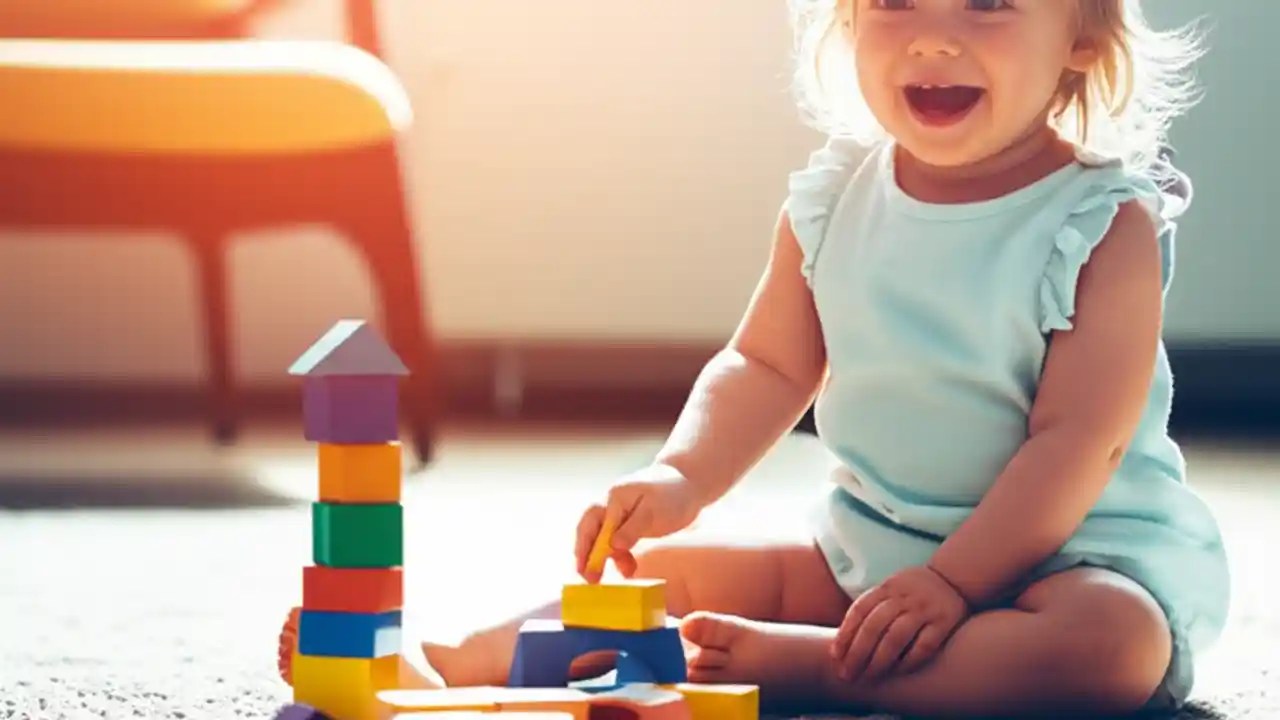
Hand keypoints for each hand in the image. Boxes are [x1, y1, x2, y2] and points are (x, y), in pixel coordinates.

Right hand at [575, 463, 703, 581]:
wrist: (688, 483)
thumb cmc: (673, 494)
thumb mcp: (655, 511)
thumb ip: (633, 528)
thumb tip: (613, 545)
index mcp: (615, 498)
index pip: (594, 525)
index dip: (588, 549)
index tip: (588, 571)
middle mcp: (610, 505)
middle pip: (589, 531)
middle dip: (586, 555)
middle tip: (590, 579)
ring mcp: (618, 514)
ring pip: (602, 538)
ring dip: (604, 558)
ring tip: (619, 575)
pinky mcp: (628, 523)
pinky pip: (615, 541)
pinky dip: (618, 556)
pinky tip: (628, 568)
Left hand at [830, 564, 969, 682]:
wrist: (956, 578)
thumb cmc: (914, 591)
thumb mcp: (892, 588)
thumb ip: (873, 607)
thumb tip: (844, 641)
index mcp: (887, 587)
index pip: (859, 610)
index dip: (845, 634)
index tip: (835, 656)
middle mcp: (904, 597)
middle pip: (874, 627)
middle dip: (857, 653)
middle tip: (848, 674)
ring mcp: (925, 609)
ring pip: (895, 638)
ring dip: (879, 661)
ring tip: (868, 677)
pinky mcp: (944, 622)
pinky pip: (923, 646)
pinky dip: (908, 661)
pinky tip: (897, 672)